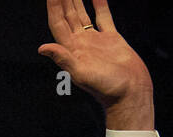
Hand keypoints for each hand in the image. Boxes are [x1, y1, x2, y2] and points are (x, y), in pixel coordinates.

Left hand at [39, 0, 153, 129]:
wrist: (129, 92)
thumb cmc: (106, 88)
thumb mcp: (81, 73)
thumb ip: (63, 59)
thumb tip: (42, 48)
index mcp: (72, 49)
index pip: (58, 22)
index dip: (53, 6)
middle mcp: (81, 42)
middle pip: (68, 15)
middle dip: (62, 0)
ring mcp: (95, 39)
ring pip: (82, 13)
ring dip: (76, 0)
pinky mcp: (111, 38)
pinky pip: (103, 16)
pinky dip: (99, 4)